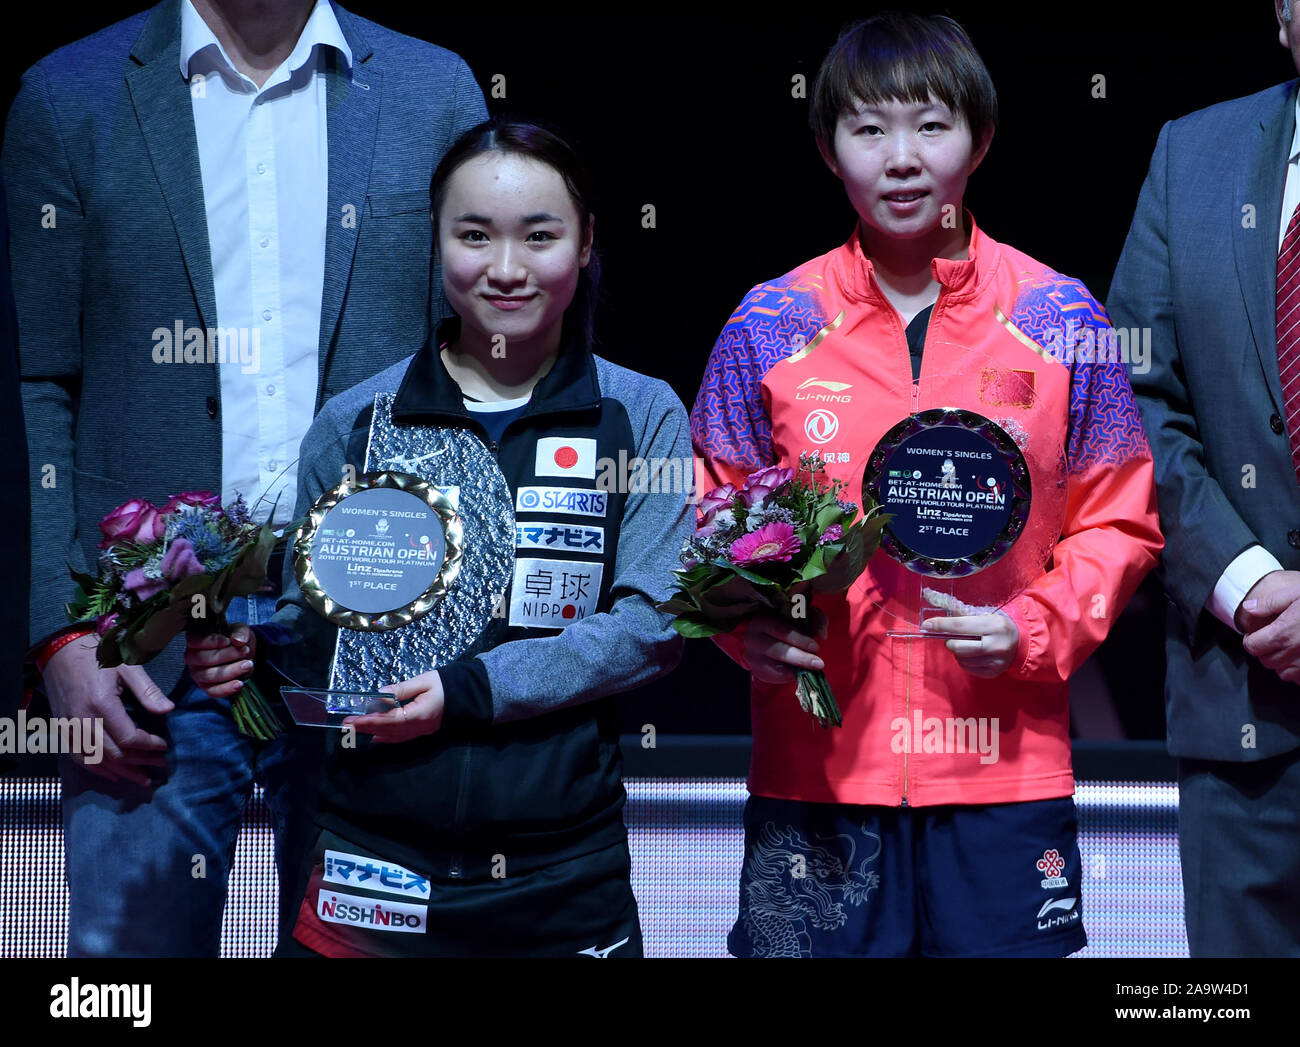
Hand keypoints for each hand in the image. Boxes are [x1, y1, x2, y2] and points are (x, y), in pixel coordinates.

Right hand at [42, 635, 171, 784]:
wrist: (61, 652)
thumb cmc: (99, 656)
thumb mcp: (128, 667)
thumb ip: (148, 691)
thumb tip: (168, 710)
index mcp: (101, 704)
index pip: (128, 737)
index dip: (148, 746)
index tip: (163, 746)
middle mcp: (83, 720)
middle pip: (114, 753)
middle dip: (140, 762)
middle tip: (160, 765)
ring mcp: (70, 727)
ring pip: (97, 760)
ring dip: (122, 772)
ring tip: (143, 779)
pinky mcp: (63, 730)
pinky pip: (79, 757)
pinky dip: (97, 769)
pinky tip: (114, 775)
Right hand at [184, 627, 255, 698]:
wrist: (243, 655)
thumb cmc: (235, 639)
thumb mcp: (240, 630)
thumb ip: (239, 632)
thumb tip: (238, 640)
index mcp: (195, 640)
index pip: (196, 641)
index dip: (211, 641)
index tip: (228, 641)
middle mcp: (192, 657)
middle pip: (204, 659)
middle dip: (227, 655)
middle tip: (245, 651)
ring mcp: (198, 674)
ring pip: (210, 675)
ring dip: (231, 671)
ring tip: (247, 665)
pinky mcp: (206, 687)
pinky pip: (213, 691)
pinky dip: (227, 688)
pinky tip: (239, 684)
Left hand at [346, 670, 444, 742]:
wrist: (468, 694)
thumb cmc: (447, 684)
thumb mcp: (425, 681)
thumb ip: (401, 689)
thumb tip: (380, 694)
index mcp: (420, 714)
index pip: (390, 720)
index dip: (371, 720)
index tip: (354, 719)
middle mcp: (420, 727)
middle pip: (388, 730)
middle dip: (366, 727)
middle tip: (347, 724)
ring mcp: (422, 731)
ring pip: (393, 736)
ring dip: (373, 733)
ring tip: (355, 729)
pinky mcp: (422, 730)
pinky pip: (401, 737)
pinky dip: (386, 737)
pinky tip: (375, 736)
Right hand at [743, 610, 826, 684]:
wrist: (765, 638)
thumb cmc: (786, 625)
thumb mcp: (801, 617)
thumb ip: (815, 619)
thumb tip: (822, 635)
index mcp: (762, 620)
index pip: (780, 629)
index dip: (799, 639)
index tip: (816, 647)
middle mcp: (752, 638)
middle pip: (777, 650)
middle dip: (800, 658)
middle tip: (818, 663)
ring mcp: (752, 656)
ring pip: (774, 666)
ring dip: (796, 669)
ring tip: (812, 670)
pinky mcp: (756, 670)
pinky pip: (773, 677)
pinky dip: (788, 676)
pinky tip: (799, 674)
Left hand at [923, 611, 1019, 677]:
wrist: (1020, 643)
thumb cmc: (997, 626)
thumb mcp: (985, 615)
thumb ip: (962, 616)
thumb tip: (935, 619)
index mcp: (994, 626)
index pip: (960, 626)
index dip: (941, 625)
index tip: (926, 625)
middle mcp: (996, 645)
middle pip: (958, 647)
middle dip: (949, 641)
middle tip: (952, 637)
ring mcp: (996, 662)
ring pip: (961, 659)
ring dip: (958, 652)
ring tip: (968, 644)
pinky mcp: (993, 673)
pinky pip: (968, 668)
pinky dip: (965, 660)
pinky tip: (973, 654)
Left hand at [1241, 572, 1299, 682]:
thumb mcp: (1296, 593)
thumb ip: (1270, 603)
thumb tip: (1248, 608)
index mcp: (1284, 633)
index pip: (1253, 647)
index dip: (1251, 640)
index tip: (1254, 635)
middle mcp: (1295, 652)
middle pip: (1266, 661)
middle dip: (1265, 652)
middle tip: (1273, 640)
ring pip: (1283, 674)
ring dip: (1282, 663)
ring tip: (1289, 649)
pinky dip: (1299, 672)